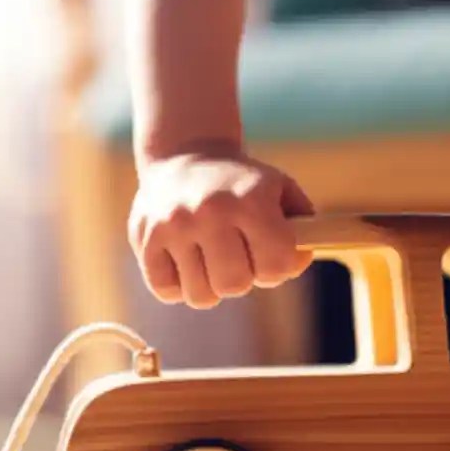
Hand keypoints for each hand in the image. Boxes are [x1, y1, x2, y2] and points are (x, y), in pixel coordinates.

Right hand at [128, 150, 314, 308]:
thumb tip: (298, 260)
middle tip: (238, 257)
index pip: (276, 267)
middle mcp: (210, 211)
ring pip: (200, 296)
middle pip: (235, 286)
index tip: (269, 254)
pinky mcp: (145, 238)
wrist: (186, 154)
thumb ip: (304, 226)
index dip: (277, 267)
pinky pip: (167, 290)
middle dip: (242, 278)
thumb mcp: (281, 188)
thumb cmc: (241, 182)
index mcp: (249, 200)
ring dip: (210, 285)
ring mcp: (173, 225)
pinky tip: (186, 261)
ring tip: (211, 260)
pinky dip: (179, 285)